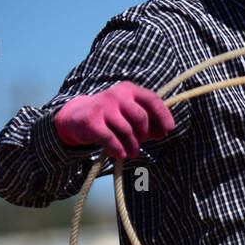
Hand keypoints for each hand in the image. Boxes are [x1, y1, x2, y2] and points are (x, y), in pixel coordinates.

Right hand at [54, 81, 175, 160]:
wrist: (76, 116)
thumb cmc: (109, 116)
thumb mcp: (127, 111)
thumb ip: (146, 118)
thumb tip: (163, 132)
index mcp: (128, 90)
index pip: (151, 99)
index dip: (163, 116)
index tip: (168, 130)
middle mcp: (116, 95)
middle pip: (140, 117)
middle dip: (144, 134)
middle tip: (141, 143)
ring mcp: (103, 107)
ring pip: (127, 131)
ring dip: (133, 146)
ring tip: (132, 153)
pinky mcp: (91, 122)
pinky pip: (111, 139)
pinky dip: (118, 150)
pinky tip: (120, 155)